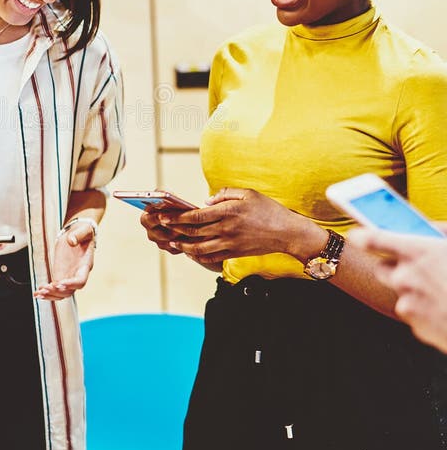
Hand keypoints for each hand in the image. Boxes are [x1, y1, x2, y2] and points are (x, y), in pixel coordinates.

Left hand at [34, 220, 95, 300]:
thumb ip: (78, 235)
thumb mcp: (84, 230)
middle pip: (70, 291)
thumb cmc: (83, 232)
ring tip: (39, 292)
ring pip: (62, 294)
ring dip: (50, 295)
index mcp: (85, 265)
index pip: (81, 281)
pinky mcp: (60, 274)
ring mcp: (69, 276)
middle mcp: (78, 274)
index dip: (71, 284)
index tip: (59, 283)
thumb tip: (71, 241)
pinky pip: (55, 288)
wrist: (77, 233)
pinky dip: (46, 292)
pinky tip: (37, 293)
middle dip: (57, 292)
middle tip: (45, 288)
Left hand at [147, 187, 307, 270]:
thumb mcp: (248, 193)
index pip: (197, 216)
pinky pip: (212, 257)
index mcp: (228, 211)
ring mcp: (230, 243)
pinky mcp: (234, 253)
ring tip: (172, 242)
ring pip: (199, 247)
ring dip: (183, 245)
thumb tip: (207, 201)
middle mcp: (226, 229)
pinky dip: (198, 255)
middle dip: (175, 229)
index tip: (165, 215)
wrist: (287, 233)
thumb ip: (226, 194)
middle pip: (194, 231)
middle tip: (162, 226)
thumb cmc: (269, 210)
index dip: (178, 217)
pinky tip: (190, 252)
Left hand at [348, 226, 446, 351]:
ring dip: (413, 290)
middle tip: (415, 267)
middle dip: (394, 267)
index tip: (356, 234)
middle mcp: (406, 276)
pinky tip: (445, 308)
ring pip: (400, 292)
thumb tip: (431, 228)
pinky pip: (413, 313)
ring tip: (440, 290)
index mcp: (418, 251)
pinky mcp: (415, 325)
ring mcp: (408, 302)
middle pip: (382, 268)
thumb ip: (442, 233)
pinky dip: (425, 310)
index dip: (361, 235)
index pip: (373, 238)